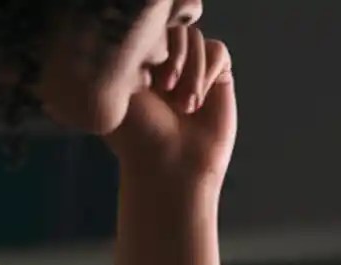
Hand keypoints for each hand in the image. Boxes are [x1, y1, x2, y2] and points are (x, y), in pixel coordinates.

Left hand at [106, 27, 236, 182]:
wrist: (171, 164)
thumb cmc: (139, 132)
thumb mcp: (121, 86)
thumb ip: (133, 49)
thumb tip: (154, 29)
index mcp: (136, 58)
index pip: (148, 24)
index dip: (152, 42)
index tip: (145, 79)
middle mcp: (165, 60)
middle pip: (174, 26)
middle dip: (172, 55)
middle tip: (165, 88)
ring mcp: (193, 68)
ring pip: (196, 38)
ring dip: (191, 69)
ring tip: (185, 105)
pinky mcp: (219, 78)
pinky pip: (218, 52)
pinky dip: (208, 72)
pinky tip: (200, 100)